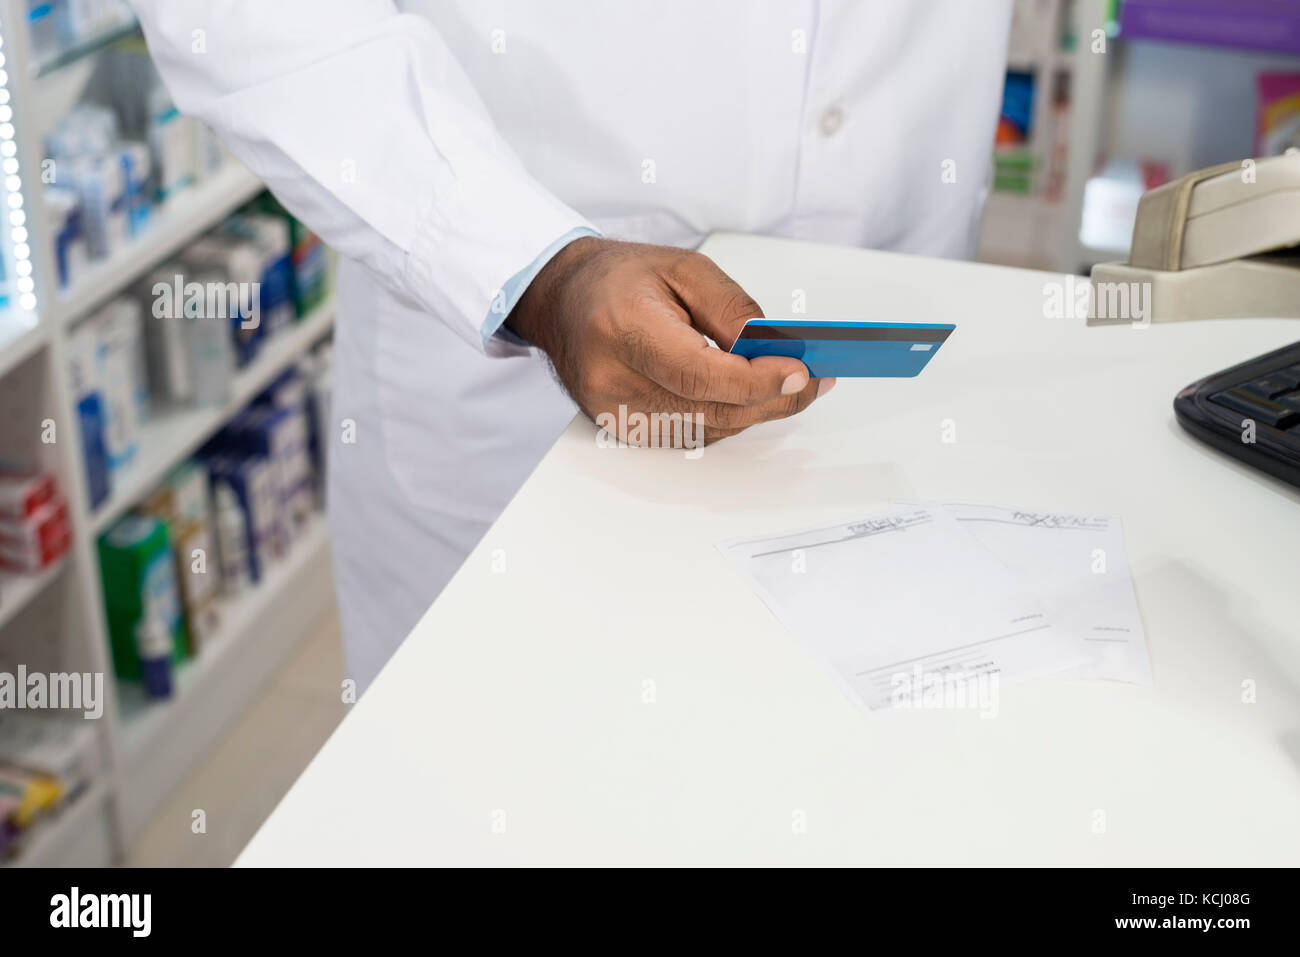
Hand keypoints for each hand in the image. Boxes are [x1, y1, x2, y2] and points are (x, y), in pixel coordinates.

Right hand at [506, 237, 833, 446]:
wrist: (564, 301)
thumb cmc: (620, 280)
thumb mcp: (685, 268)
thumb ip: (733, 309)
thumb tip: (776, 350)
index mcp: (623, 329)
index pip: (698, 373)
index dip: (755, 381)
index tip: (799, 372)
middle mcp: (612, 380)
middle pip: (709, 410)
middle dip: (772, 399)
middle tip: (813, 382)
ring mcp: (614, 412)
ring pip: (708, 430)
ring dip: (755, 411)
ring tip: (791, 384)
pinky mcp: (622, 430)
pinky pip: (692, 436)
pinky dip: (728, 417)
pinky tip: (749, 396)